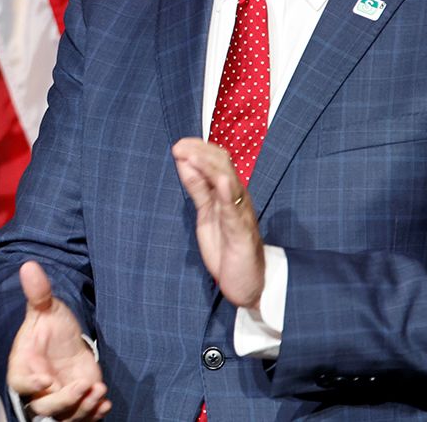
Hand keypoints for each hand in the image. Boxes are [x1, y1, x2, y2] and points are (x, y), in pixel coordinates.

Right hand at [5, 262, 110, 420]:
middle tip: (85, 385)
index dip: (31, 383)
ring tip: (100, 391)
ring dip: (83, 409)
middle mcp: (38, 390)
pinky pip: (82, 421)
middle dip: (65, 401)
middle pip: (44, 408)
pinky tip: (104, 402)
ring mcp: (57, 402)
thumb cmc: (51, 327)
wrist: (66, 344)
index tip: (46, 379)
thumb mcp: (46, 309)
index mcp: (23, 367)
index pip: (20, 382)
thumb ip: (37, 293)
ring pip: (65, 418)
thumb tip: (29, 264)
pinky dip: (93, 415)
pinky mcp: (75, 408)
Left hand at [172, 137, 264, 309]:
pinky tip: (223, 182)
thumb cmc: (226, 246)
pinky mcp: (242, 234)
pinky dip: (229, 195)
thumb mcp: (206, 213)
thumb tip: (184, 163)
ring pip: (230, 183)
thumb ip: (198, 189)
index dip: (199, 149)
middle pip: (223, 166)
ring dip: (210, 168)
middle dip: (201, 153)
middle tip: (179, 147)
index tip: (179, 144)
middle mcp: (236, 199)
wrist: (247, 283)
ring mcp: (240, 214)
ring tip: (193, 157)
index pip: (217, 161)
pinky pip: (235, 212)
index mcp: (227, 193)